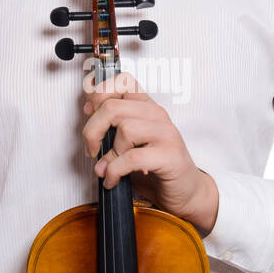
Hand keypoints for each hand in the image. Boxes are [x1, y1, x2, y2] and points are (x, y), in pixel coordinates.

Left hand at [81, 71, 218, 234]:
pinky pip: (132, 158)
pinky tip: (113, 179)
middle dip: (92, 131)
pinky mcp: (170, 156)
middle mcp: (157, 115)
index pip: (122, 81)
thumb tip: (88, 115)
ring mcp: (166, 134)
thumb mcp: (129, 142)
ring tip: (107, 168)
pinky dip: (115, 171)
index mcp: (147, 107)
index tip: (89, 112)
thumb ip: (111, 127)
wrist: (185, 191)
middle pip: (113, 107)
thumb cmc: (155, 167)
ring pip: (124, 129)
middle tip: (92, 149)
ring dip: (109, 154)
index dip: (99, 94)